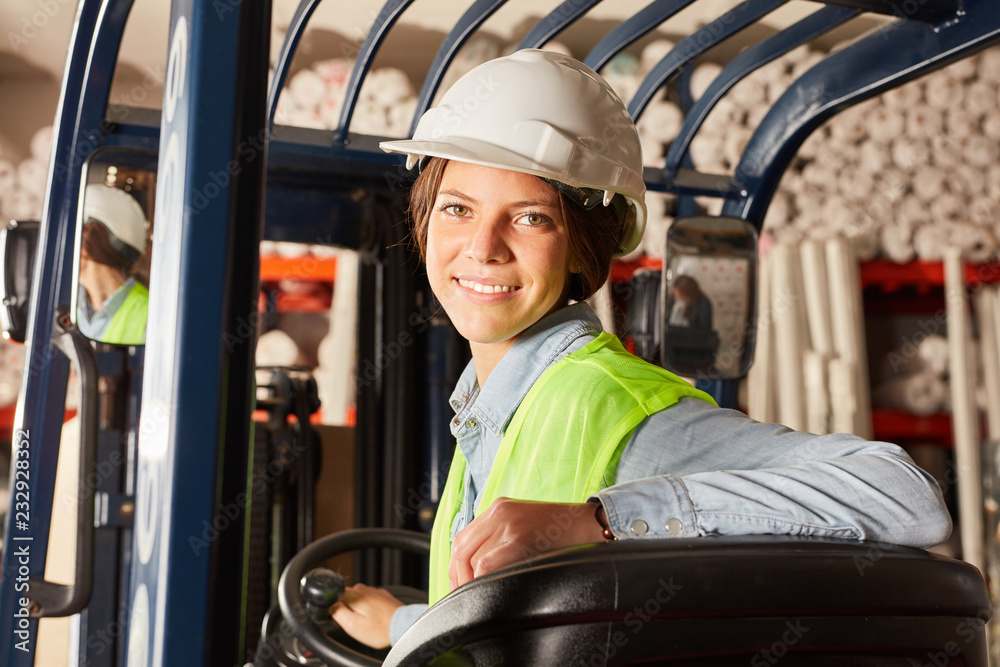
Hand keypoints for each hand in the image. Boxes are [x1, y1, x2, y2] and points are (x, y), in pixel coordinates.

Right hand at [329, 583, 403, 648]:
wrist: (403, 626)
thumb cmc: (380, 629)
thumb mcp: (352, 625)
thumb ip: (337, 612)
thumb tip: (329, 605)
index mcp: (353, 594)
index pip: (334, 597)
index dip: (336, 610)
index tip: (343, 619)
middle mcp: (363, 589)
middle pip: (346, 598)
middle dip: (348, 610)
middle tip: (357, 623)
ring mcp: (374, 591)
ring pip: (358, 600)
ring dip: (359, 610)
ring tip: (368, 622)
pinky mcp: (382, 596)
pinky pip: (369, 602)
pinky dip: (370, 610)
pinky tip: (375, 619)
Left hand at [448, 498, 605, 590]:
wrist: (586, 524)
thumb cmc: (558, 531)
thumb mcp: (522, 525)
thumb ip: (500, 537)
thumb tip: (476, 568)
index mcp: (498, 508)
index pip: (462, 538)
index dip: (455, 564)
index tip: (457, 583)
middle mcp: (498, 512)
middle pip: (461, 547)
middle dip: (457, 575)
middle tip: (462, 594)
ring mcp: (507, 524)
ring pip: (471, 557)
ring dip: (469, 580)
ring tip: (476, 594)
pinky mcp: (517, 538)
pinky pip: (487, 562)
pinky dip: (482, 578)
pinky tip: (487, 588)